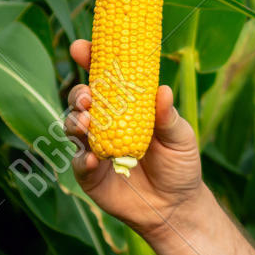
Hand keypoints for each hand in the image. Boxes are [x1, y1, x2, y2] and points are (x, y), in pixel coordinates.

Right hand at [64, 38, 207, 240]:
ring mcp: (93, 147)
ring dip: (75, 121)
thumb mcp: (181, 138)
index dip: (90, 60)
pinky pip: (78, 163)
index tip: (82, 48)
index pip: (104, 78)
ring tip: (87, 122)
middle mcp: (105, 123)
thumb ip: (169, 117)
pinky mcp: (89, 175)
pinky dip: (82, 158)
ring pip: (73, 127)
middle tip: (87, 96)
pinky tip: (93, 157)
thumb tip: (163, 90)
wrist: (176, 207)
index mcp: (126, 106)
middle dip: (78, 93)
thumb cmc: (180, 164)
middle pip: (81, 100)